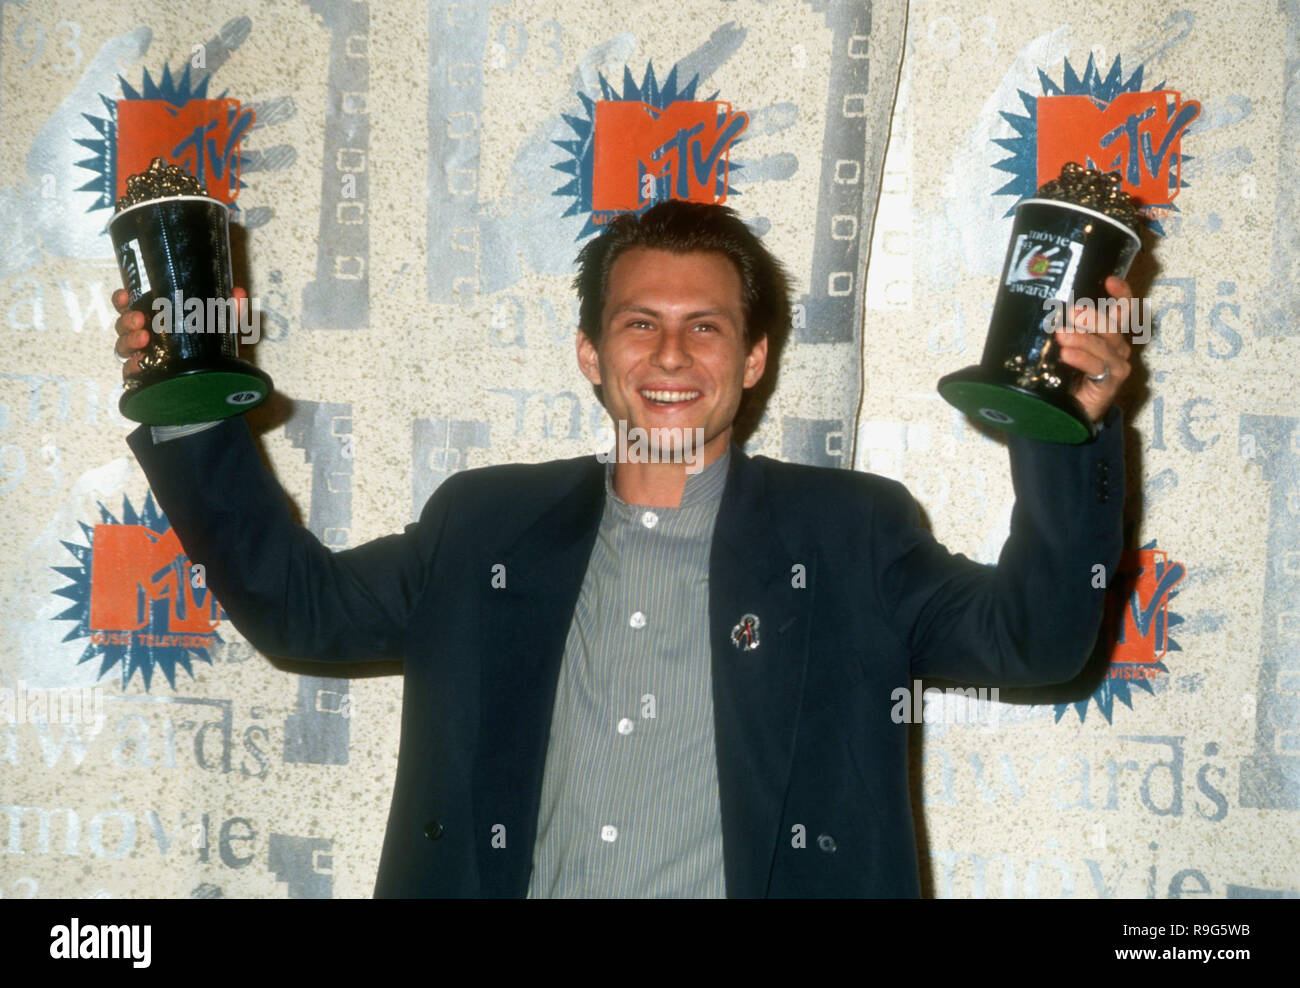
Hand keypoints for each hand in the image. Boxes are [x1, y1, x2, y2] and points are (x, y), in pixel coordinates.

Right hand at [113, 287, 247, 380]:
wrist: (212, 384)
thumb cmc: (207, 350)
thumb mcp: (219, 327)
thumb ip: (229, 310)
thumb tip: (238, 292)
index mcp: (154, 320)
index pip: (129, 306)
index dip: (122, 300)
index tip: (125, 294)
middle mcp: (144, 337)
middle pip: (123, 325)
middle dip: (127, 320)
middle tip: (140, 318)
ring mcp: (142, 357)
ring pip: (123, 347)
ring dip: (130, 340)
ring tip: (144, 338)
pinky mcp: (144, 378)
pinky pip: (130, 373)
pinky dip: (133, 367)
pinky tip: (141, 363)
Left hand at [1054, 275, 1133, 423]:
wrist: (1071, 410)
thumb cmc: (1067, 374)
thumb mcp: (1063, 347)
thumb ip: (1062, 330)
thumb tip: (1043, 312)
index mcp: (1109, 333)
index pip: (1122, 309)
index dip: (1120, 293)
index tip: (1109, 280)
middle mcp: (1117, 346)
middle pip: (1112, 326)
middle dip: (1091, 317)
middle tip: (1071, 312)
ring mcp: (1116, 364)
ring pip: (1104, 346)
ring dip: (1082, 339)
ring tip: (1061, 335)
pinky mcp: (1111, 382)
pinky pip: (1098, 367)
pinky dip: (1082, 359)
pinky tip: (1067, 355)